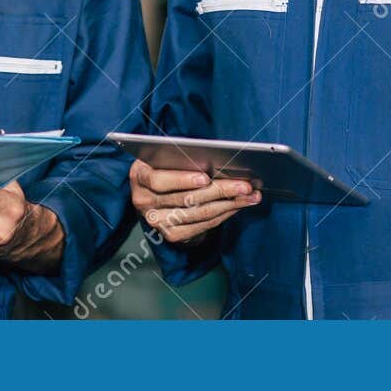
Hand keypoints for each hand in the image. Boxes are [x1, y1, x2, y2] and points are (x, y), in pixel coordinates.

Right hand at [129, 159, 259, 243]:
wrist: (153, 191)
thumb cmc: (165, 164)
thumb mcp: (165, 156)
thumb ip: (182, 157)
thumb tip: (217, 159)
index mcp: (139, 176)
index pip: (159, 180)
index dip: (182, 180)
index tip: (205, 177)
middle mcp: (144, 202)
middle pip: (186, 199)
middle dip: (220, 191)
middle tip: (245, 185)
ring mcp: (157, 222)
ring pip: (198, 214)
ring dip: (229, 204)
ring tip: (250, 196)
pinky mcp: (171, 235)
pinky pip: (202, 227)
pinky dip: (223, 215)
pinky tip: (238, 206)